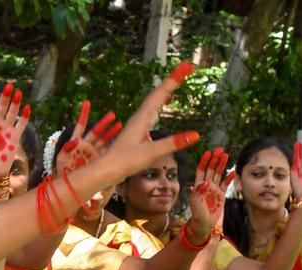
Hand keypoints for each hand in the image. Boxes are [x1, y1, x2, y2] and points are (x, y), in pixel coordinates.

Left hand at [0, 81, 30, 179]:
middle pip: (2, 106)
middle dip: (5, 96)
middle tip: (9, 86)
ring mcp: (7, 129)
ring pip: (12, 112)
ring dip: (15, 102)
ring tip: (18, 92)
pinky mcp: (15, 136)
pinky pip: (21, 124)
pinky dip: (25, 116)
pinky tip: (28, 107)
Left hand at [55, 100, 121, 173]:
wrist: (70, 187)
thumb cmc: (63, 174)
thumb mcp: (62, 160)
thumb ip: (66, 149)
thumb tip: (73, 140)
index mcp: (76, 144)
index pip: (81, 126)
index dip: (84, 115)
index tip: (87, 103)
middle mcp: (86, 147)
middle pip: (96, 132)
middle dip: (105, 124)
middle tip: (113, 114)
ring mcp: (93, 154)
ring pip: (103, 141)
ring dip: (111, 133)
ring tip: (120, 124)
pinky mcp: (98, 161)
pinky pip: (106, 152)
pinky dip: (112, 146)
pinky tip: (120, 141)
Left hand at [96, 61, 200, 181]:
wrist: (105, 170)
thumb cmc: (125, 161)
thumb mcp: (151, 152)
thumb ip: (172, 143)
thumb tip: (195, 135)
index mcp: (142, 118)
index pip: (160, 93)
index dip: (174, 79)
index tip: (186, 66)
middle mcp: (139, 118)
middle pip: (157, 95)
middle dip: (171, 81)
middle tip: (184, 70)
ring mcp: (136, 126)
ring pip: (152, 104)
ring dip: (163, 93)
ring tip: (173, 86)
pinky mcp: (135, 134)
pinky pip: (149, 115)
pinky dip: (157, 108)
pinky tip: (157, 113)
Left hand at [189, 147, 231, 236]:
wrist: (204, 224)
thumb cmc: (197, 214)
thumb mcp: (195, 202)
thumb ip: (199, 191)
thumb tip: (206, 181)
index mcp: (199, 185)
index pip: (201, 170)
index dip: (204, 161)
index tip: (208, 152)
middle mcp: (207, 185)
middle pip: (211, 169)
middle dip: (215, 159)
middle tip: (219, 149)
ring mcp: (214, 189)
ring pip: (219, 174)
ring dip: (222, 165)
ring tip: (226, 155)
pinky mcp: (221, 195)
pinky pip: (225, 185)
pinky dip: (229, 178)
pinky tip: (233, 172)